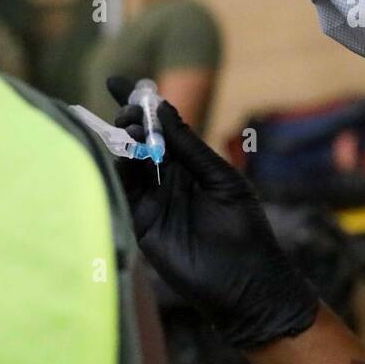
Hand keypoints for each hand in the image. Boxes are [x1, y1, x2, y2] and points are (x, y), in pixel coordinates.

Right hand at [106, 76, 318, 349]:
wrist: (246, 282)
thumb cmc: (244, 229)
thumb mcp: (220, 180)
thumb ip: (190, 148)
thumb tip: (165, 110)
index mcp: (190, 166)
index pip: (160, 129)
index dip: (140, 105)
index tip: (117, 81)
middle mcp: (168, 181)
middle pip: (139, 143)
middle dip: (129, 122)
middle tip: (128, 112)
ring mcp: (153, 203)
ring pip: (128, 166)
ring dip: (123, 145)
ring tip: (126, 129)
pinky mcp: (143, 227)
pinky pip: (125, 195)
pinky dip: (118, 175)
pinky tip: (119, 157)